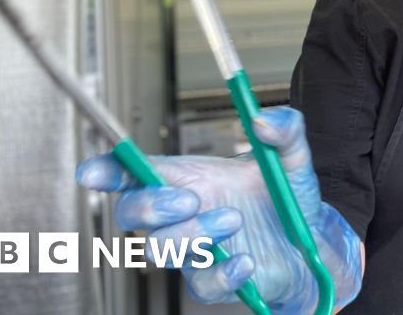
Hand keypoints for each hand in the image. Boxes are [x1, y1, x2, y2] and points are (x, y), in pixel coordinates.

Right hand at [76, 107, 361, 312]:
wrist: (312, 243)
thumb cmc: (287, 198)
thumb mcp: (293, 157)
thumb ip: (285, 129)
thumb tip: (262, 119)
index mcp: (189, 177)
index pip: (135, 172)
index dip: (107, 171)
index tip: (91, 173)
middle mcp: (183, 214)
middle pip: (131, 213)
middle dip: (150, 206)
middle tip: (191, 199)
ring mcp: (194, 249)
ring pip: (160, 249)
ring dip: (193, 234)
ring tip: (235, 220)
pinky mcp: (213, 282)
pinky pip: (201, 284)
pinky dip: (223, 272)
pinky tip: (246, 260)